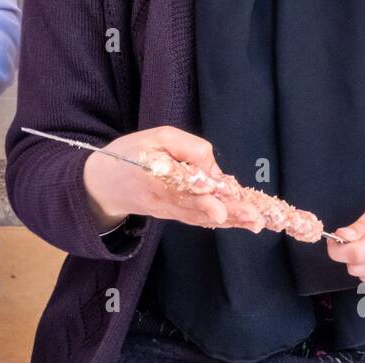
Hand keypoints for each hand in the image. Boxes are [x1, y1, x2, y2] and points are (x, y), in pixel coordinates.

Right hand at [82, 126, 263, 232]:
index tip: (220, 208)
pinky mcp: (174, 215)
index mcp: (155, 176)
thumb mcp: (157, 137)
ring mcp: (169, 211)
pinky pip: (200, 220)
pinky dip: (223, 222)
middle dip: (229, 213)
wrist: (106, 184)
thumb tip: (213, 168)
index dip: (202, 199)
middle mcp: (163, 199)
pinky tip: (243, 223)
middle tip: (256, 219)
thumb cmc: (132, 154)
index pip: (181, 189)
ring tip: (257, 222)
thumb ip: (187, 147)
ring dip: (232, 221)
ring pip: (203, 218)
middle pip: (199, 208)